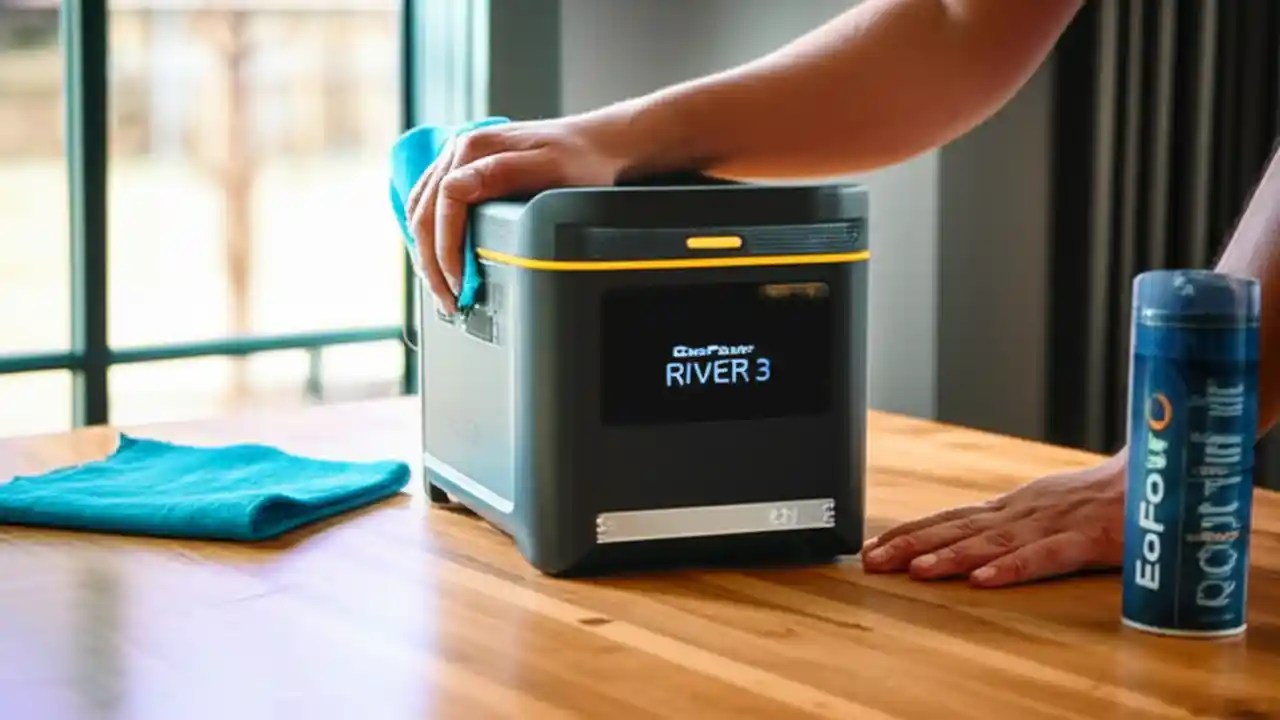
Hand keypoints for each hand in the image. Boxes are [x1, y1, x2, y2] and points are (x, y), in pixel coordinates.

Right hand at [403, 113, 633, 313]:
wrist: (601, 143)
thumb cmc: (583, 159)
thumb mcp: (549, 168)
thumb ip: (500, 175)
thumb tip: (456, 188)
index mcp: (476, 149)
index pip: (440, 205)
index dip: (444, 250)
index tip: (459, 282)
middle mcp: (462, 151)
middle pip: (424, 212)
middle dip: (432, 263)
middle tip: (449, 300)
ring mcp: (462, 160)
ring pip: (422, 210)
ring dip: (427, 253)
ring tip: (443, 288)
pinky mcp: (468, 170)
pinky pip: (433, 205)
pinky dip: (431, 236)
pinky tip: (440, 257)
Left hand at [861, 454, 1126, 587]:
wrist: (1167, 472)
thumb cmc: (1108, 495)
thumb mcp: (1050, 507)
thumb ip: (1014, 523)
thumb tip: (971, 538)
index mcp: (1013, 505)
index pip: (951, 519)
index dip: (910, 532)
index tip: (873, 546)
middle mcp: (1023, 510)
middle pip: (958, 529)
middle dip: (911, 544)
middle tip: (871, 561)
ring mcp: (1054, 522)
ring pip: (992, 542)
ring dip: (950, 557)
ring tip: (915, 570)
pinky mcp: (1089, 538)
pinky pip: (1046, 556)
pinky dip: (1013, 567)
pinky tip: (984, 580)